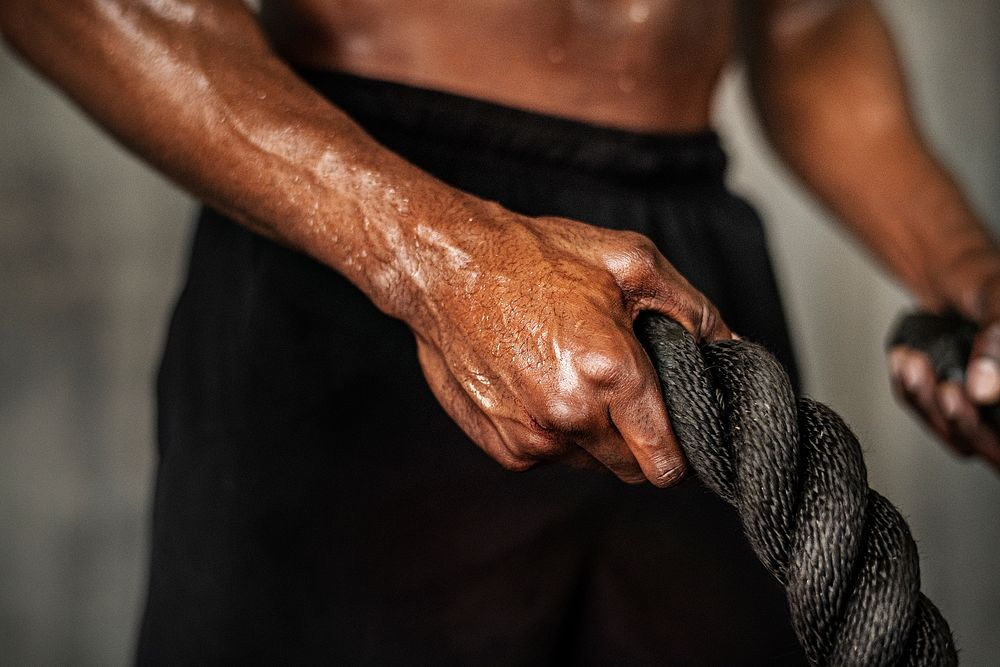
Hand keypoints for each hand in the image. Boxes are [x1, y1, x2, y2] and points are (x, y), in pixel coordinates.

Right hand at [407, 196, 730, 485]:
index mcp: (610, 372)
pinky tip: (543, 384)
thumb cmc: (533, 257)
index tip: (683, 435)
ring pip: (591, 464)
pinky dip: (557, 433)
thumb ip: (692, 309)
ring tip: (577, 377)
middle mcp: (572, 415)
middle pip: (634, 470)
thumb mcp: (627, 261)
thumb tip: (733, 347)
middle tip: (631, 395)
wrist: (446, 269)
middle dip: (642, 442)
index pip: (668, 460)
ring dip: (596, 435)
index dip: (684, 453)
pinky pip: (551, 457)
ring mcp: (532, 437)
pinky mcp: (503, 446)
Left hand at [888, 285, 999, 470]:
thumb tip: (983, 391)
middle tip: (933, 380)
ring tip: (911, 361)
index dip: (988, 433)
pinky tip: (902, 362)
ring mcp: (985, 409)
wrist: (958, 275)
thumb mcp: (998, 300)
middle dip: (953, 418)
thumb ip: (998, 342)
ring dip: (927, 403)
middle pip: (991, 450)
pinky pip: (928, 416)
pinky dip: (910, 394)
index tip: (955, 393)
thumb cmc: (986, 283)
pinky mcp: (951, 402)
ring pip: (957, 438)